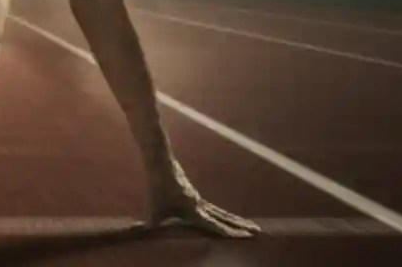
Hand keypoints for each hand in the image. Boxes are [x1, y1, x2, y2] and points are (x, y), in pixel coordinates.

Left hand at [146, 163, 261, 238]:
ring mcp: (199, 199)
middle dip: (241, 226)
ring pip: (220, 212)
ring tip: (248, 225)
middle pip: (225, 217)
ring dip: (234, 219)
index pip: (217, 226)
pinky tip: (223, 217)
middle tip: (257, 231)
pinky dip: (221, 214)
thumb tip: (143, 232)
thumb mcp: (155, 208)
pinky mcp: (193, 194)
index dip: (232, 233)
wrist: (162, 164)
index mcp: (195, 211)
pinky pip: (212, 208)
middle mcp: (201, 205)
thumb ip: (153, 222)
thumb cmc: (159, 187)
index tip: (247, 237)